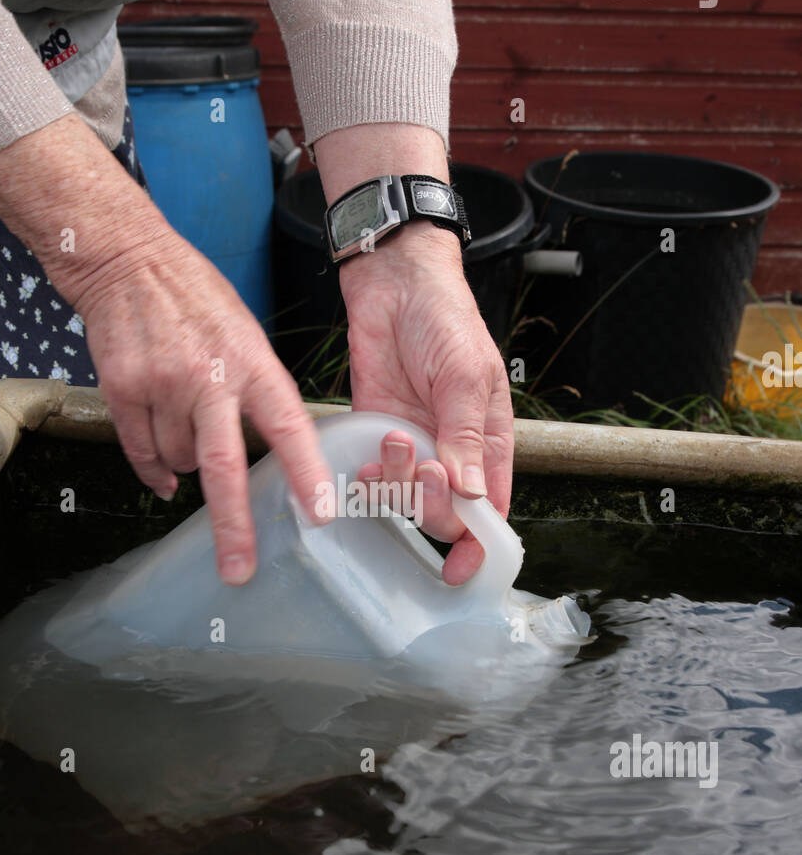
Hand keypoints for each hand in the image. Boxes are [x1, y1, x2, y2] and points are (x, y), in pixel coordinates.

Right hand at [0, 115, 331, 585]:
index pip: (288, 427)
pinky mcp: (122, 390)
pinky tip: (164, 478)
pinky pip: (141, 452)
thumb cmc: (196, 297)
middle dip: (232, 525)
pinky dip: (154, 470)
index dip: (305, 474)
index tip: (320, 514)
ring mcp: (161, 386)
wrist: (128, 260)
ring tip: (186, 423)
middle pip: (223, 466)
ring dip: (187, 463)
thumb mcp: (246, 334)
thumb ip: (258, 391)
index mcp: (251, 363)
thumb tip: (266, 454)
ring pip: (179, 460)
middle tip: (239, 570)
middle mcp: (208, 378)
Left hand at [339, 222, 513, 584]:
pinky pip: (373, 479)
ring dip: (396, 485)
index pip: (490, 513)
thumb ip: (465, 434)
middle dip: (430, 503)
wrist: (394, 284)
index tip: (461, 570)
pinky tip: (364, 467)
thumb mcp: (465, 375)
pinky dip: (368, 482)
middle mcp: (452, 454)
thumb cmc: (445, 320)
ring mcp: (413, 446)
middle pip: (445, 514)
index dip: (479, 546)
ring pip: (405, 501)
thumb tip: (469, 490)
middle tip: (421, 466)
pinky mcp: (376, 435)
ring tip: (392, 442)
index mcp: (489, 444)